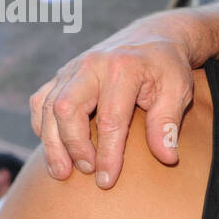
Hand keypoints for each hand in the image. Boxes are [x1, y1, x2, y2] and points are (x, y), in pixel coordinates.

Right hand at [29, 0, 218, 187]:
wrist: (153, 37)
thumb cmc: (167, 68)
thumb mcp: (178, 91)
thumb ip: (168, 123)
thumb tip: (167, 158)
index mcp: (124, 68)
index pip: (110, 118)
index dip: (108, 154)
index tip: (106, 181)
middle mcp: (92, 66)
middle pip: (67, 109)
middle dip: (73, 146)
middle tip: (87, 171)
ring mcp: (72, 68)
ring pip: (47, 106)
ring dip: (52, 143)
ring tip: (62, 172)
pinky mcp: (62, 75)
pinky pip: (40, 101)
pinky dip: (42, 127)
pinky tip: (54, 150)